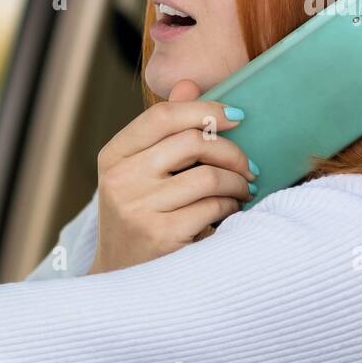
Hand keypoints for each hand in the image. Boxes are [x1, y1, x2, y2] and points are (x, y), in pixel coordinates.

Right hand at [89, 79, 256, 273]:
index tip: (237, 117)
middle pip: (192, 142)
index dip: (205, 109)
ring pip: (209, 177)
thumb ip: (164, 130)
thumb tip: (188, 84)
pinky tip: (230, 212)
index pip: (162, 116)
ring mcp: (138, 209)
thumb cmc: (139, 217)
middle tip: (248, 166)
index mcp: (113, 157)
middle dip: (232, 151)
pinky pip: (213, 207)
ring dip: (237, 183)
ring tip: (243, 190)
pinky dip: (231, 207)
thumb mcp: (140, 172)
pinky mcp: (161, 236)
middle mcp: (120, 180)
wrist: (121, 278)